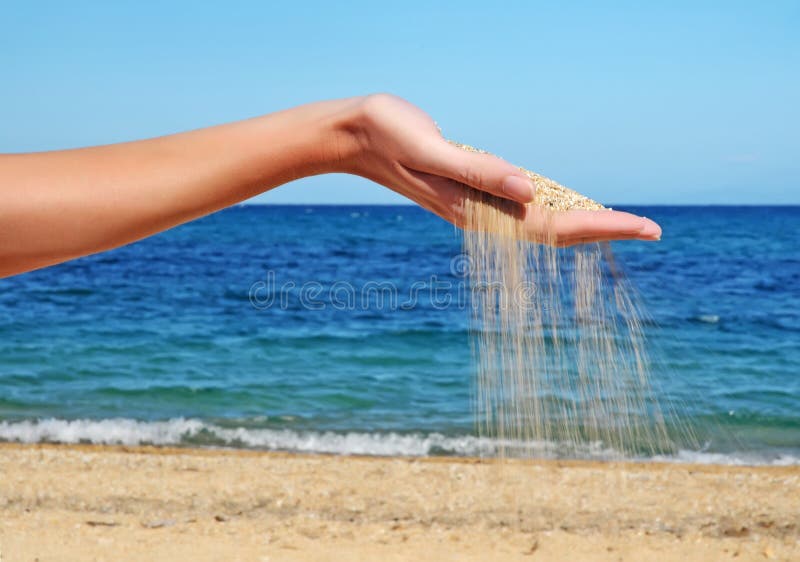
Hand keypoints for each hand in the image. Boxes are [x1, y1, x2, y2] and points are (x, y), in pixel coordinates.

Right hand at [333, 94, 660, 244]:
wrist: (357, 136)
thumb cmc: (391, 137)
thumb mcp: (434, 150)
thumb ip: (479, 171)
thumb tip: (530, 191)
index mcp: (477, 207)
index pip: (550, 226)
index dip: (599, 227)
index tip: (642, 228)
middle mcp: (484, 212)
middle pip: (554, 231)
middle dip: (603, 230)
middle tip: (653, 230)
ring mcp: (480, 203)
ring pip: (541, 221)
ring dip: (584, 223)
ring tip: (624, 225)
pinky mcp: (476, 188)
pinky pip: (524, 206)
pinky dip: (557, 209)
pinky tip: (573, 208)